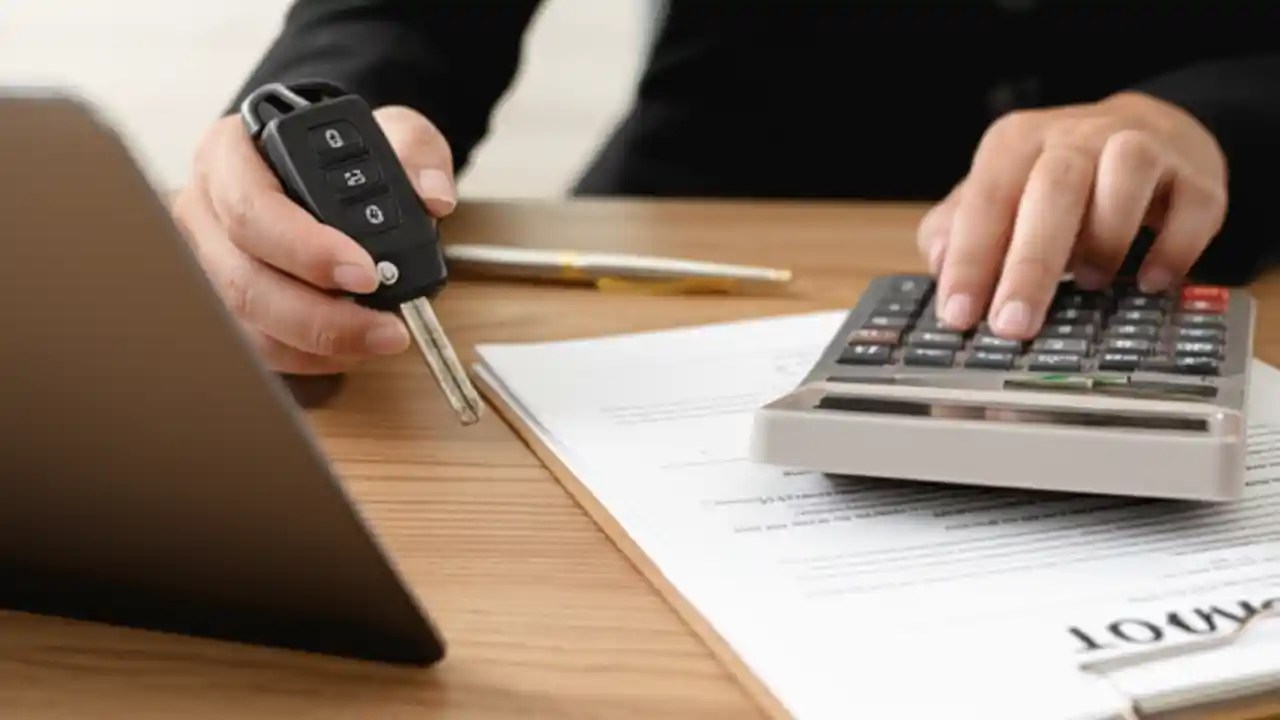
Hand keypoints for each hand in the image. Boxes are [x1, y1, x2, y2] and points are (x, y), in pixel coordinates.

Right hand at [172, 105, 458, 373]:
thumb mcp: (390, 131)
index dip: (306, 250)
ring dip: (317, 344)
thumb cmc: (346, 153)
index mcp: (232, 154)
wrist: (327, 169)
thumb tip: (434, 196)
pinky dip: (307, 357)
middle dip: (319, 316)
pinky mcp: (225, 303)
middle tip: (385, 327)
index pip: (252, 208)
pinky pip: (256, 345)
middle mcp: (206, 209)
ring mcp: (209, 261)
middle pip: (243, 279)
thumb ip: (415, 153)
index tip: (366, 272)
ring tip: (380, 339)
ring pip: (246, 322)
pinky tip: (351, 349)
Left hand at [916, 92, 1226, 338]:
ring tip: (1089, 282)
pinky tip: (1150, 282)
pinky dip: (1171, 250)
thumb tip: (938, 262)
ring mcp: (1141, 147)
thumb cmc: (1058, 182)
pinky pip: (1192, 209)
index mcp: (1016, 143)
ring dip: (1104, 241)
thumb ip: (958, 228)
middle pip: (1052, 190)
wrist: (1149, 133)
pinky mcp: (1195, 175)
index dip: (969, 260)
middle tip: (1014, 324)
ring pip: (1124, 177)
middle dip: (1030, 263)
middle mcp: (1076, 135)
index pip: (986, 200)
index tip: (958, 315)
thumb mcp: (999, 194)